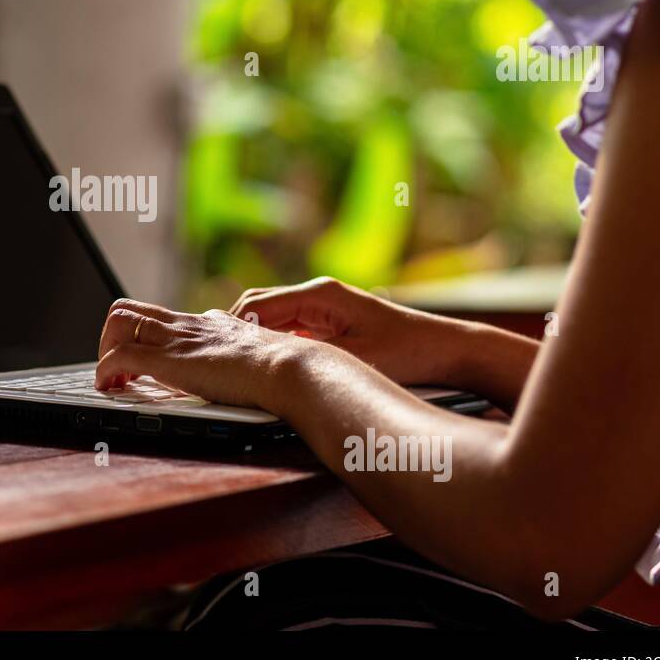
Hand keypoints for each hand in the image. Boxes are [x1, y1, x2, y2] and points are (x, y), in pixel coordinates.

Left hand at [95, 299, 320, 416]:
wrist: (293, 369)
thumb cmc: (290, 371)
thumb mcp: (266, 362)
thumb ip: (255, 363)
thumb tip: (264, 377)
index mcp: (213, 324)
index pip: (168, 318)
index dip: (150, 336)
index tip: (148, 357)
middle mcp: (191, 324)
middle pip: (134, 308)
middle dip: (116, 336)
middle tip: (121, 368)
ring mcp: (178, 339)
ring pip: (119, 321)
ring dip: (106, 349)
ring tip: (113, 380)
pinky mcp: (168, 360)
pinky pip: (119, 357)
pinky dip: (104, 371)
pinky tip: (108, 388)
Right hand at [229, 276, 464, 386]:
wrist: (448, 349)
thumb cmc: (408, 354)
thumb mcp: (356, 360)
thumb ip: (309, 357)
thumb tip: (269, 361)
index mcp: (320, 295)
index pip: (258, 305)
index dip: (231, 328)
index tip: (211, 350)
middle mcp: (319, 293)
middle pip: (259, 306)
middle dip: (235, 330)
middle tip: (212, 358)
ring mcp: (325, 306)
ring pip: (272, 317)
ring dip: (253, 337)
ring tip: (231, 363)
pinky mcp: (332, 320)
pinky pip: (290, 327)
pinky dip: (272, 342)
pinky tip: (265, 365)